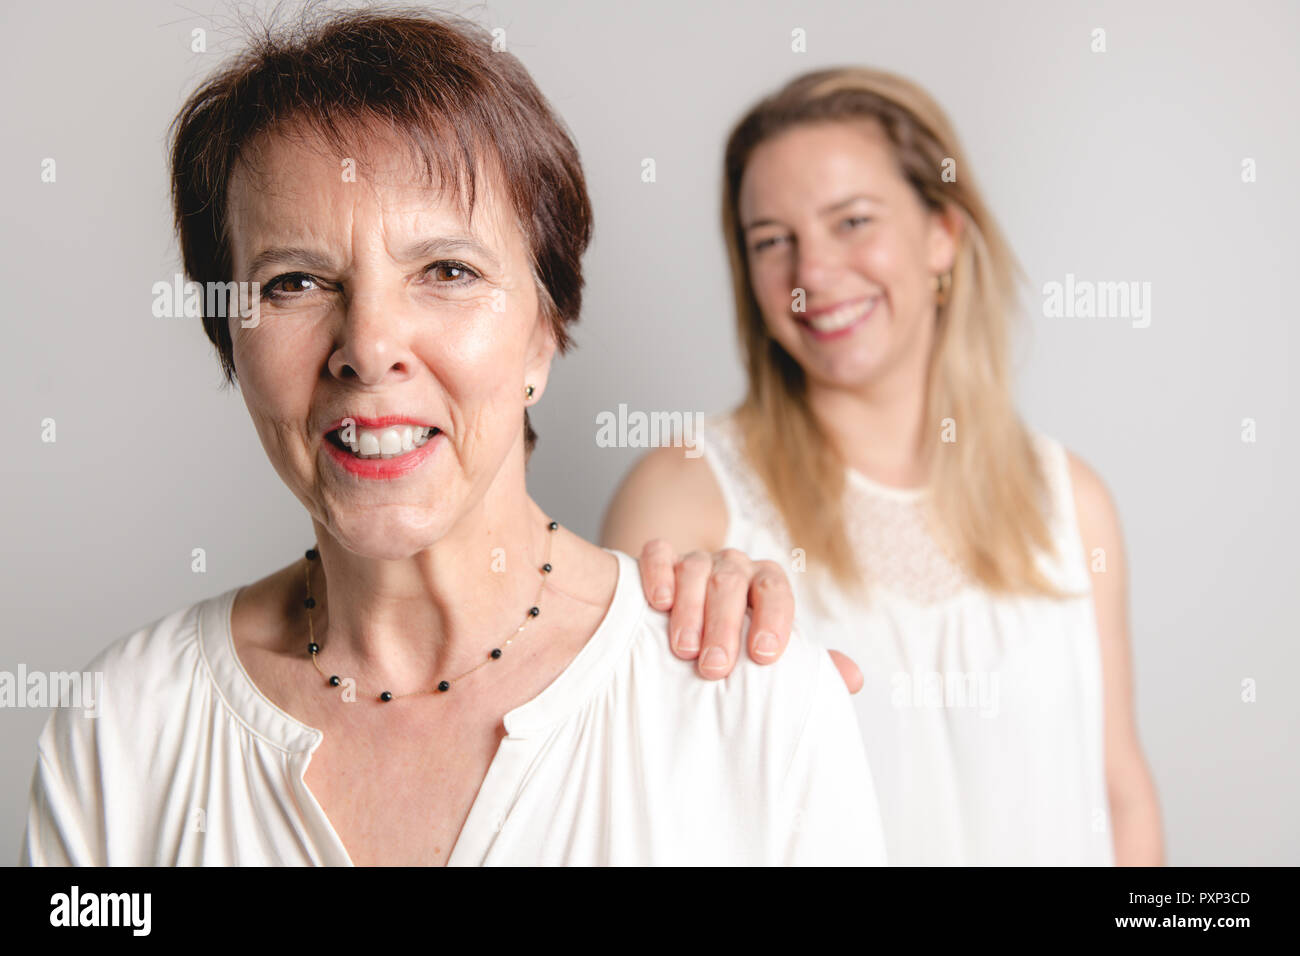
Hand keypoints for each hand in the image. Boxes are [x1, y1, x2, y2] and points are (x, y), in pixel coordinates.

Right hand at [638, 539, 862, 692]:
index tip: (764, 656)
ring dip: (691, 610)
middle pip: (732, 584)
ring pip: (696, 570)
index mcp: (766, 583)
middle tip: (715, 667)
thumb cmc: (736, 643)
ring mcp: (696, 560)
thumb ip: (810, 664)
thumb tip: (854, 678)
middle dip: (725, 626)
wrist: (688, 623)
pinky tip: (659, 602)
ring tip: (684, 649)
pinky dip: (659, 574)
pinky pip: (659, 554)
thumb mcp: (770, 651)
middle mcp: (734, 566)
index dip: (773, 620)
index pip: (776, 591)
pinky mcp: (661, 559)